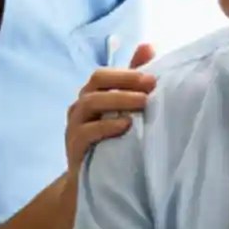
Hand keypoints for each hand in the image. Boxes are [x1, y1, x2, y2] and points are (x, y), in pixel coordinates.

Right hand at [65, 43, 156, 178]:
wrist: (89, 183)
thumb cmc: (110, 141)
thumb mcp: (124, 110)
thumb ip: (134, 80)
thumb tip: (149, 45)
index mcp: (93, 94)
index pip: (106, 74)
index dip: (128, 71)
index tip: (154, 75)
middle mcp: (81, 106)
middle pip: (97, 81)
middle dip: (125, 80)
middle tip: (151, 84)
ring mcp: (74, 125)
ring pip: (90, 103)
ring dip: (119, 100)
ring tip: (142, 102)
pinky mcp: (74, 146)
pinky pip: (86, 132)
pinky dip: (106, 127)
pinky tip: (126, 126)